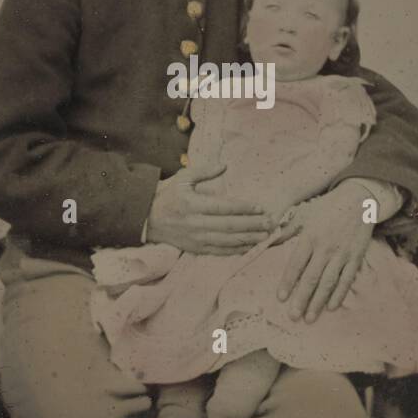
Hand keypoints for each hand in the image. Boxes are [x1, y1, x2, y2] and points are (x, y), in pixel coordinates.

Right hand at [145, 162, 274, 255]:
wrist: (146, 220)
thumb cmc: (167, 196)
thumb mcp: (182, 178)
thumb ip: (204, 172)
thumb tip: (224, 165)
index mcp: (192, 205)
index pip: (223, 207)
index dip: (243, 208)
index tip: (260, 207)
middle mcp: (195, 224)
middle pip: (229, 226)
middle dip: (252, 225)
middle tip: (270, 222)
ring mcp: (196, 239)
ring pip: (227, 241)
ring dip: (248, 239)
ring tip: (265, 236)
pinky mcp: (196, 249)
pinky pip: (220, 251)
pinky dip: (236, 250)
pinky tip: (250, 247)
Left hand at [275, 180, 374, 321]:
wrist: (357, 200)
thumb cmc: (326, 209)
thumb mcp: (303, 215)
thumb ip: (286, 231)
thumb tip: (268, 241)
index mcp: (309, 238)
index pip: (296, 264)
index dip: (288, 282)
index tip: (281, 298)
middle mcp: (325, 248)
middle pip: (311, 278)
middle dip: (301, 299)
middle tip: (293, 316)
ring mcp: (341, 254)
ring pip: (328, 282)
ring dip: (318, 302)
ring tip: (310, 318)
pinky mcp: (355, 257)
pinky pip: (346, 279)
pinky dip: (339, 294)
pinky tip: (331, 307)